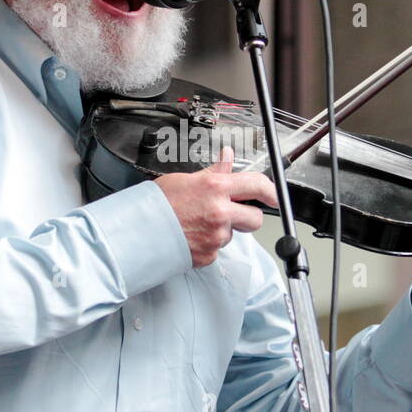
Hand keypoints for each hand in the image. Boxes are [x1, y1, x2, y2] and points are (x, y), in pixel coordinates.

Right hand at [155, 146, 278, 267]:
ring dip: (223, 230)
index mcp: (215, 188)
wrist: (137, 232)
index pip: (256, 185)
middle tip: (232, 212)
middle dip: (247, 216)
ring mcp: (216, 236)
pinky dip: (208, 243)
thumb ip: (214, 172)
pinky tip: (192, 235)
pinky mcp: (209, 254)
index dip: (270, 191)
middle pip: (255, 218)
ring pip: (233, 234)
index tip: (274, 195)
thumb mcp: (186, 179)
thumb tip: (227, 157)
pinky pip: (218, 248)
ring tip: (198, 223)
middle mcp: (220, 213)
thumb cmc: (156, 205)